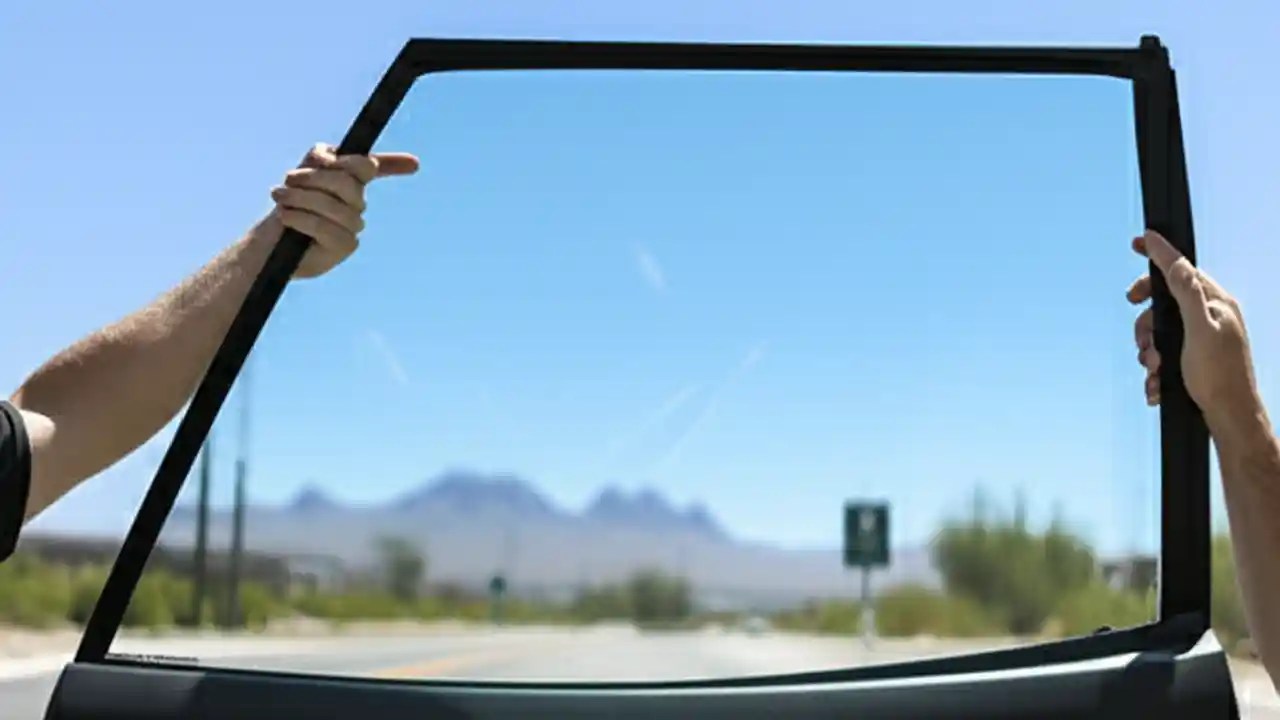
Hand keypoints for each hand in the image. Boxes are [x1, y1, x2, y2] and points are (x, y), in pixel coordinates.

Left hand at [269, 143, 419, 278]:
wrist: (269, 242)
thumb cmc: (286, 205)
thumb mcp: (301, 174)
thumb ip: (320, 160)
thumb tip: (333, 157)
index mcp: (349, 180)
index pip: (374, 168)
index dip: (394, 163)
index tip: (415, 164)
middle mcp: (356, 203)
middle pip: (348, 182)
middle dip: (315, 177)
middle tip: (289, 179)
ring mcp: (354, 226)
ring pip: (336, 205)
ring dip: (302, 197)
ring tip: (279, 196)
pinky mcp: (345, 247)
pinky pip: (326, 227)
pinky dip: (302, 218)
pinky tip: (286, 216)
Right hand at [1127, 229, 1259, 425]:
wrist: (1230, 417)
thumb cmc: (1219, 376)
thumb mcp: (1199, 330)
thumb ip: (1187, 293)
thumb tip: (1176, 261)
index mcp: (1216, 304)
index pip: (1183, 269)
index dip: (1159, 255)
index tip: (1139, 241)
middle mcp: (1211, 316)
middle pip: (1165, 302)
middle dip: (1146, 322)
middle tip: (1140, 335)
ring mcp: (1203, 337)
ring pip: (1160, 331)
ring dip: (1149, 350)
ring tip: (1154, 368)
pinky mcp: (1196, 357)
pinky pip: (1166, 353)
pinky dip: (1156, 369)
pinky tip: (1157, 383)